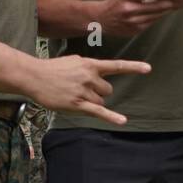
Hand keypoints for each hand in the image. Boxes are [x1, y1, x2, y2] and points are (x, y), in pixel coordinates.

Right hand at [26, 56, 150, 126]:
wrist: (34, 76)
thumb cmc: (53, 69)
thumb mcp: (74, 61)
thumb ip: (89, 67)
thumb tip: (99, 74)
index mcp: (90, 64)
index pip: (116, 66)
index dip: (133, 67)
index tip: (149, 69)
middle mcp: (90, 77)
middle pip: (108, 90)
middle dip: (98, 92)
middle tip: (81, 89)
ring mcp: (84, 90)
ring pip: (101, 101)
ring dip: (91, 101)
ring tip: (74, 95)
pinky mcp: (78, 104)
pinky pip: (99, 111)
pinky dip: (111, 117)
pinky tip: (123, 121)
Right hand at [95, 0, 182, 36]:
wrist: (100, 20)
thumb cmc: (115, 3)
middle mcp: (129, 10)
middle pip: (156, 6)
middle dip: (172, 3)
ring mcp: (132, 22)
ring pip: (156, 15)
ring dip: (168, 10)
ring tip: (178, 5)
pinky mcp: (135, 31)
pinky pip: (151, 22)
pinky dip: (158, 16)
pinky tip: (163, 12)